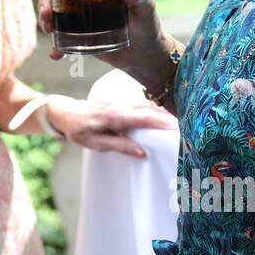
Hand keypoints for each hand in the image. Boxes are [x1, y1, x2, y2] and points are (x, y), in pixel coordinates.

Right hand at [37, 0, 175, 87]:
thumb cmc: (148, 27)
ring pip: (54, 16)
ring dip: (45, 21)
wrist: (146, 56)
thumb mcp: (146, 9)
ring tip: (49, 31)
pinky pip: (61, 39)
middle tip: (46, 15)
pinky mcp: (79, 38)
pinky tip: (56, 55)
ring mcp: (80, 20)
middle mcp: (85, 1)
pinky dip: (55, 46)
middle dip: (44, 2)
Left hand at [45, 95, 177, 157]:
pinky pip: (143, 104)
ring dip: (165, 112)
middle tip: (188, 125)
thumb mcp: (96, 143)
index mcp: (113, 116)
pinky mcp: (123, 101)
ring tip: (183, 120)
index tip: (176, 127)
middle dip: (168, 116)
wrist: (67, 112)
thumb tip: (143, 153)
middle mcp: (120, 105)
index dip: (159, 122)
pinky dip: (157, 109)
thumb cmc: (80, 130)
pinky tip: (168, 115)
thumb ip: (120, 146)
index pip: (141, 117)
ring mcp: (122, 101)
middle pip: (149, 109)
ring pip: (148, 105)